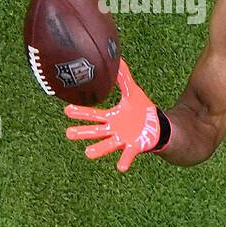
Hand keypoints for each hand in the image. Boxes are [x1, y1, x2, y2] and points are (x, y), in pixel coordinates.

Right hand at [64, 58, 160, 172]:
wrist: (159, 126)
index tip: (66, 110)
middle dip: (82, 132)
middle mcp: (112, 130)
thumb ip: (124, 77)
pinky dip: (124, 161)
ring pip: (107, 145)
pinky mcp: (134, 147)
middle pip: (95, 131)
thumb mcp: (133, 92)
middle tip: (69, 133)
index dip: (81, 113)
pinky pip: (128, 155)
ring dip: (99, 149)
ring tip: (88, 153)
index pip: (92, 114)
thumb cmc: (142, 111)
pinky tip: (120, 168)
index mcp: (110, 118)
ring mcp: (122, 140)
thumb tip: (118, 59)